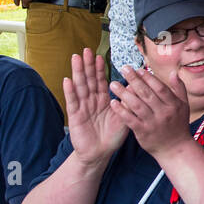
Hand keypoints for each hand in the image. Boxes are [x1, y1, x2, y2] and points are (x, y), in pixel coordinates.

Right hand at [63, 48, 128, 165]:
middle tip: (86, 50)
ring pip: (80, 86)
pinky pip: (72, 102)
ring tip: (76, 58)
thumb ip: (127, 104)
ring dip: (78, 72)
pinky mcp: (75, 116)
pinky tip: (67, 80)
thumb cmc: (112, 136)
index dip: (100, 69)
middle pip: (89, 80)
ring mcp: (82, 107)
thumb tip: (135, 87)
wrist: (99, 153)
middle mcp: (91, 101)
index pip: (101, 81)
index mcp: (103, 100)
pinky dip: (70, 91)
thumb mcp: (123, 118)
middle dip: (88, 65)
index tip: (100, 56)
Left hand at [110, 65, 191, 159]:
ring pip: (137, 105)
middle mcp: (163, 113)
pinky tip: (113, 102)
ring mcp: (153, 123)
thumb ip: (179, 88)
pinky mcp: (143, 132)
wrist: (175, 149)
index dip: (148, 77)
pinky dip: (121, 111)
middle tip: (123, 69)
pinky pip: (130, 119)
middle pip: (147, 94)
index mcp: (173, 104)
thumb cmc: (178, 124)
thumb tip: (173, 72)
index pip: (159, 87)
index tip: (137, 69)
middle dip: (134, 80)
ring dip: (124, 94)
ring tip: (113, 84)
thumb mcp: (184, 105)